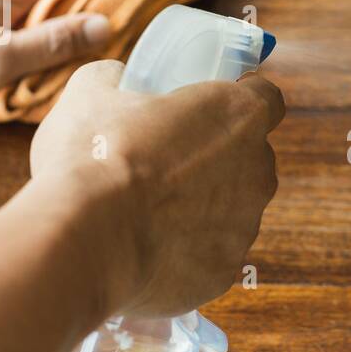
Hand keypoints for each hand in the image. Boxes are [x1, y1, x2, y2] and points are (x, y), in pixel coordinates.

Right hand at [30, 60, 284, 316]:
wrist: (84, 242)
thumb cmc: (92, 156)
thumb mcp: (92, 90)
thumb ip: (120, 78)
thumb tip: (121, 83)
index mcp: (239, 116)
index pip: (266, 97)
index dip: (239, 98)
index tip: (209, 105)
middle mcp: (258, 171)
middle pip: (249, 158)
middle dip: (215, 158)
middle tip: (162, 161)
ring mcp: (245, 227)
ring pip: (230, 211)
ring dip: (199, 207)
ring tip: (142, 212)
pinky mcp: (224, 273)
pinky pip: (207, 255)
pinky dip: (183, 252)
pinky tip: (142, 248)